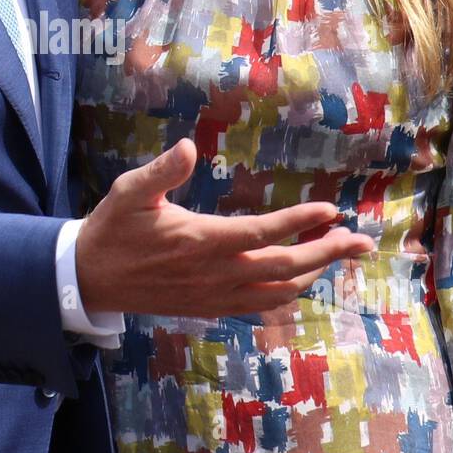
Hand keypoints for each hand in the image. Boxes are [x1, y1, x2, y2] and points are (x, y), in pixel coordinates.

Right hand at [76, 138, 375, 317]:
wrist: (91, 278)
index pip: (263, 234)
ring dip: (314, 274)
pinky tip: (300, 279)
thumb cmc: (113, 229)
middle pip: (285, 268)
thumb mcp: (129, 192)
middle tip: (361, 240)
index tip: (331, 211)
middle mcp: (214, 273)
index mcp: (200, 241)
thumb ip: (162, 170)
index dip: (300, 223)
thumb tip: (190, 145)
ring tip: (338, 255)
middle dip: (327, 254)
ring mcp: (215, 295)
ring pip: (278, 292)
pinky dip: (287, 293)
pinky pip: (259, 305)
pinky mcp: (210, 307)